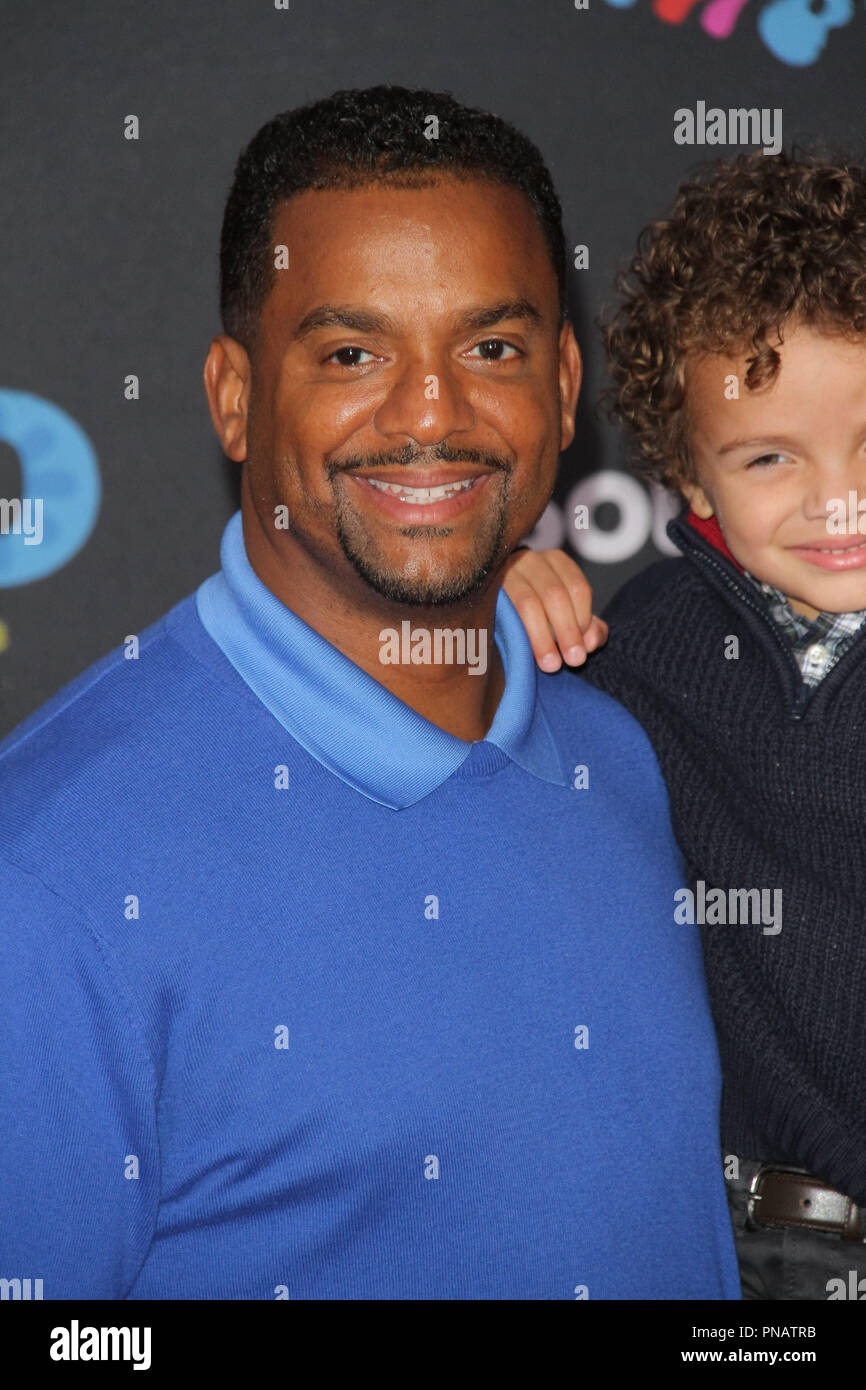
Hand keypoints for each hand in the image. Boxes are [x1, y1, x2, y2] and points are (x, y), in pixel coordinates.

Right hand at [502, 547, 608, 670]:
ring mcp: (504, 573)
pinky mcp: (484, 591)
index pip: (577, 588)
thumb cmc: (542, 614)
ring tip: (551, 665)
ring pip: (528, 603)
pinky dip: (517, 634)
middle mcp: (530, 561)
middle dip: (568, 631)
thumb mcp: (570, 616)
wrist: (496, 608)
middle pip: (554, 594)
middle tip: (574, 661)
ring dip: (542, 638)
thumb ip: (588, 629)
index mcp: (556, 562)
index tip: (583, 648)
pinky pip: (503, 612)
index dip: (583, 620)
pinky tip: (523, 652)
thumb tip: (592, 642)